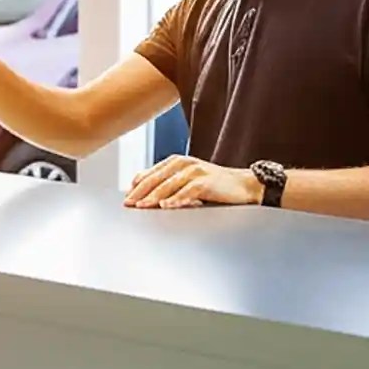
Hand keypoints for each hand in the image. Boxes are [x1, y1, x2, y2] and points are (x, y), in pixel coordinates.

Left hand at [124, 154, 261, 208]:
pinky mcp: (206, 182)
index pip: (150, 173)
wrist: (243, 185)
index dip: (136, 186)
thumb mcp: (186, 181)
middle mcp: (183, 163)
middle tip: (128, 203)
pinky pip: (188, 191)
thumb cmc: (213, 186)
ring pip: (169, 184)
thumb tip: (142, 191)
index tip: (125, 198)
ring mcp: (195, 171)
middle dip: (140, 192)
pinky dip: (176, 199)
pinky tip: (166, 205)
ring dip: (154, 196)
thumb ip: (167, 183)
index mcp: (175, 162)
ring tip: (142, 206)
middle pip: (156, 178)